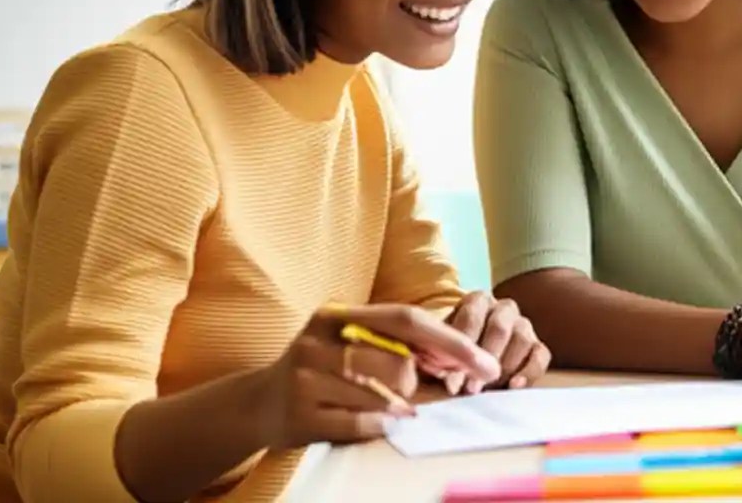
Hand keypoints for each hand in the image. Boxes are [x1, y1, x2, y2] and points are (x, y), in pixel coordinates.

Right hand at [255, 304, 499, 447]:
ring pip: (381, 396)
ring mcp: (306, 378)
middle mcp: (319, 340)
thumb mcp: (351, 343)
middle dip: (424, 383)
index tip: (484, 362)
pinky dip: (379, 426)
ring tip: (398, 409)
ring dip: (402, 408)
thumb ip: (398, 343)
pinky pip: (361, 424)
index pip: (407, 320)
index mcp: (338, 314)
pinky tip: (378, 422)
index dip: (451, 342)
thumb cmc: (322, 371)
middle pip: (398, 361)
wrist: (257, 404)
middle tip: (430, 392)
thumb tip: (461, 356)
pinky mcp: (301, 415)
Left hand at [444, 291, 551, 393]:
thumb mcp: (441, 349)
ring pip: (522, 339)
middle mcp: (503, 308)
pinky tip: (514, 386)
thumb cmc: (452, 353)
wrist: (472, 361)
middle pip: (499, 328)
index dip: (461, 349)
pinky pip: (541, 355)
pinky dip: (529, 371)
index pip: (471, 318)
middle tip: (471, 387)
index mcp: (477, 301)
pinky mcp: (538, 345)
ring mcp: (523, 325)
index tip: (452, 378)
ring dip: (505, 366)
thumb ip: (440, 358)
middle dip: (485, 359)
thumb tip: (446, 381)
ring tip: (489, 388)